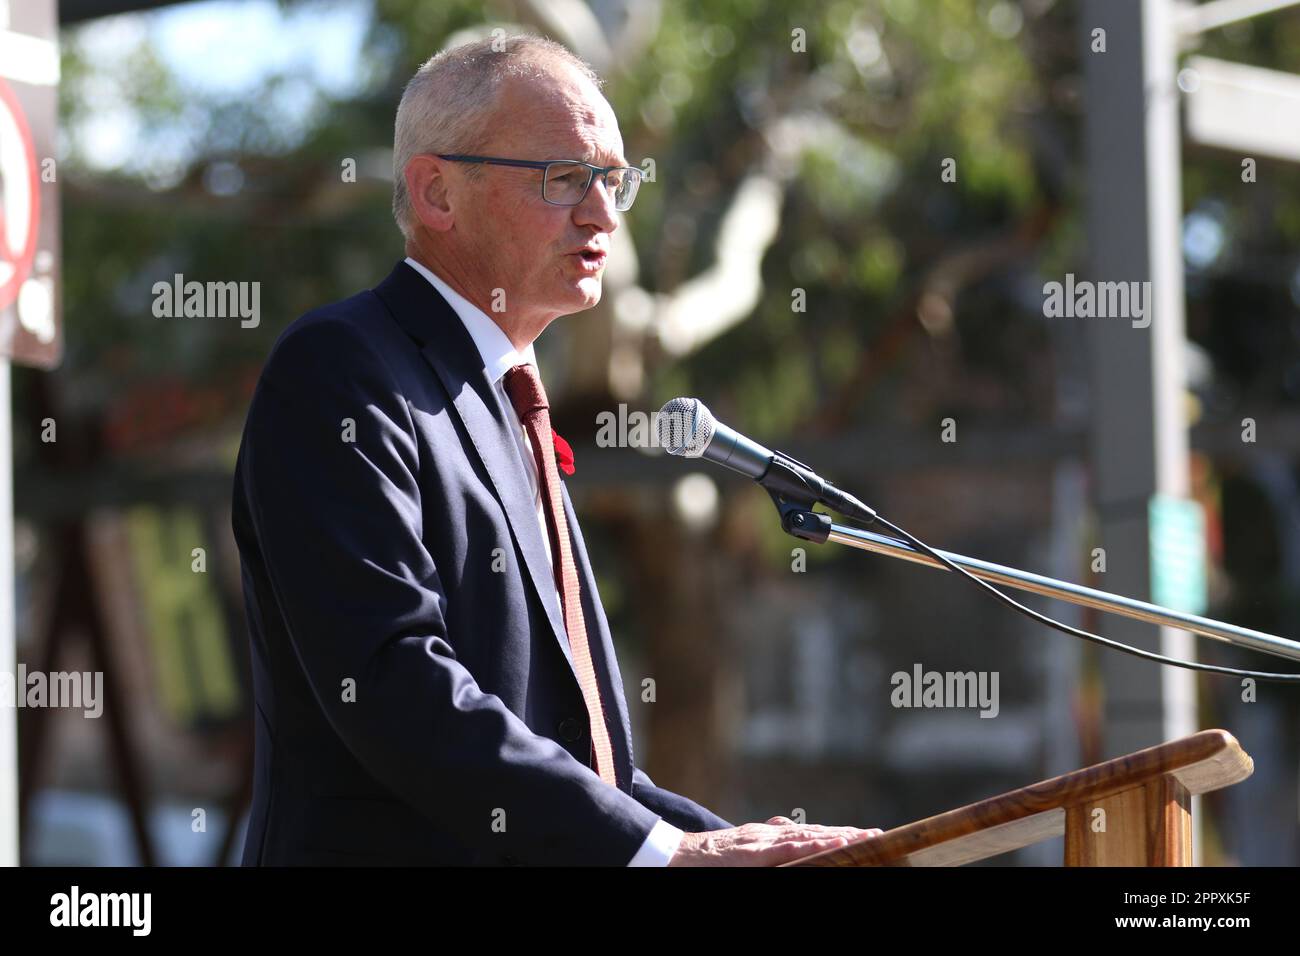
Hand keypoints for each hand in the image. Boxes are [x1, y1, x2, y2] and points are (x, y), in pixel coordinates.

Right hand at [666, 816, 883, 866]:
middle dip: (847, 834)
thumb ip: (770, 839)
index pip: (812, 833)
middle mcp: (768, 835)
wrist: (677, 854)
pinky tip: (818, 846)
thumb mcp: (746, 845)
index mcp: (770, 835)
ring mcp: (758, 843)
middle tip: (877, 834)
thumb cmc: (712, 856)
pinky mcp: (748, 854)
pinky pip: (778, 852)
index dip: (840, 834)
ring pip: (803, 840)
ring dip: (832, 839)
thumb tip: (793, 828)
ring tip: (859, 839)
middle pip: (815, 833)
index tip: (868, 834)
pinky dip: (799, 847)